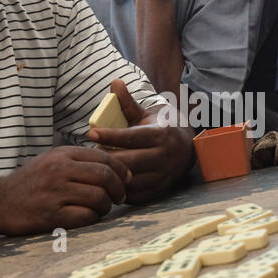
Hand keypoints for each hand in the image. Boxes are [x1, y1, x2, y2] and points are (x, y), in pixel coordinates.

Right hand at [0, 143, 132, 232]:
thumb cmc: (30, 182)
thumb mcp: (51, 160)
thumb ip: (78, 160)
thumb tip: (114, 166)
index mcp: (61, 155)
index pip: (103, 157)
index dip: (121, 169)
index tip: (126, 179)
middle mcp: (58, 170)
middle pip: (105, 176)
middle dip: (119, 188)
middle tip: (119, 196)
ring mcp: (55, 193)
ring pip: (99, 197)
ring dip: (106, 206)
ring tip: (102, 208)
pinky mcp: (51, 215)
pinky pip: (86, 216)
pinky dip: (93, 217)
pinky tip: (88, 216)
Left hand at [87, 79, 192, 202]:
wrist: (187, 149)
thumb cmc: (161, 128)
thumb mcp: (146, 114)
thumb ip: (128, 103)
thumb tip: (114, 82)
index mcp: (161, 134)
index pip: (132, 137)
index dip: (110, 135)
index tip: (91, 133)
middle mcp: (165, 156)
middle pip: (129, 161)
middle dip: (107, 158)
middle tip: (89, 154)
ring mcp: (164, 175)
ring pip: (132, 180)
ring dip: (112, 174)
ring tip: (98, 167)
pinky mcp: (160, 189)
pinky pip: (136, 194)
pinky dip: (121, 188)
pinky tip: (110, 179)